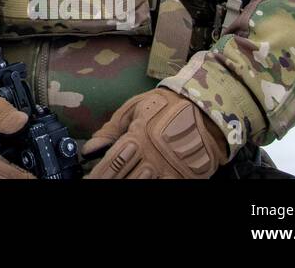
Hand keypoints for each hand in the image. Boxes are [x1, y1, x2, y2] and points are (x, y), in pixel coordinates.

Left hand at [83, 89, 227, 178]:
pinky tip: (140, 184)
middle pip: (125, 179)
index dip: (98, 175)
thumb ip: (111, 130)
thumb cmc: (166, 105)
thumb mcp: (135, 108)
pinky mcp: (185, 178)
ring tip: (112, 188)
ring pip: (143, 186)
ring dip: (127, 186)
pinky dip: (150, 187)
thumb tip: (90, 149)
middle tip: (95, 185)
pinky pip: (165, 187)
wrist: (207, 109)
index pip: (112, 164)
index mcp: (138, 138)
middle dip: (110, 182)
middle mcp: (153, 157)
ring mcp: (170, 170)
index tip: (87, 180)